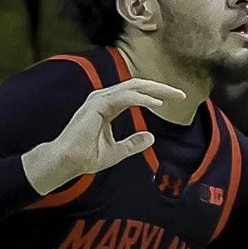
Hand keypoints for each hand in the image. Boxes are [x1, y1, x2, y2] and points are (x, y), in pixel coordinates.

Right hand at [22, 78, 185, 194]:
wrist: (66, 162)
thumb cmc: (86, 156)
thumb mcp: (117, 151)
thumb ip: (133, 143)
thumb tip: (152, 137)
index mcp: (107, 106)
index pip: (136, 93)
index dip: (156, 94)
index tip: (177, 99)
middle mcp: (103, 99)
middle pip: (137, 85)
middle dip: (160, 88)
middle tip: (181, 94)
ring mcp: (99, 100)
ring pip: (132, 87)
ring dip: (155, 91)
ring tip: (174, 96)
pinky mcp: (97, 105)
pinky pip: (125, 97)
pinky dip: (142, 99)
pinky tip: (157, 105)